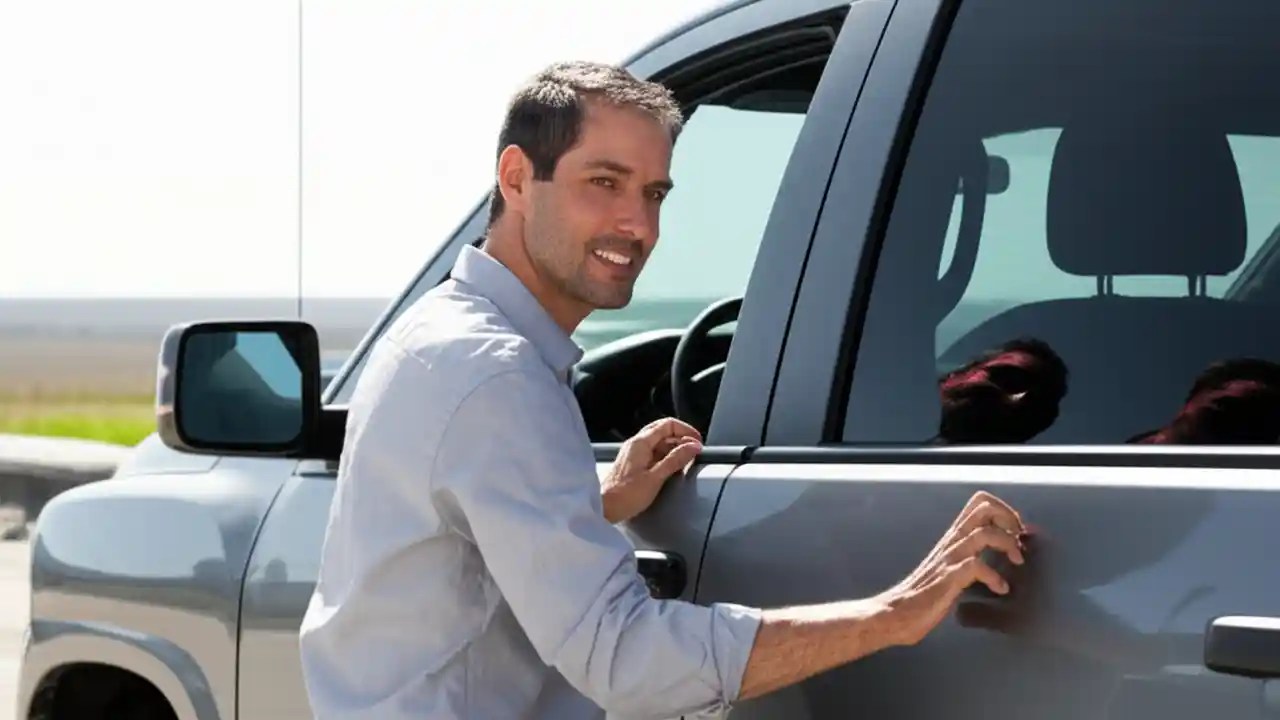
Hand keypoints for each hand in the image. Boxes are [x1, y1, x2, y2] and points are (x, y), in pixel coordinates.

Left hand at [601, 418, 702, 523]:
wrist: (604, 509)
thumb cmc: (625, 496)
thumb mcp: (656, 477)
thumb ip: (675, 460)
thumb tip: (693, 446)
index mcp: (640, 442)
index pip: (667, 424)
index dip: (686, 430)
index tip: (698, 442)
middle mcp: (635, 444)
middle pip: (663, 430)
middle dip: (681, 437)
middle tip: (695, 449)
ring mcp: (633, 453)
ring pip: (658, 442)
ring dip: (674, 447)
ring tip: (687, 459)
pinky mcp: (633, 464)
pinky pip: (653, 453)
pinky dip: (666, 456)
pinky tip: (673, 467)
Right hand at [876, 491, 1027, 646]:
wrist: (896, 614)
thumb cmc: (924, 595)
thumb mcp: (950, 566)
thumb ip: (970, 555)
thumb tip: (1000, 553)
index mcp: (953, 537)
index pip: (980, 502)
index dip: (1004, 510)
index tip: (1015, 531)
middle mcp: (952, 542)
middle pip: (984, 507)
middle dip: (1009, 519)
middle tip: (1018, 541)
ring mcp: (949, 559)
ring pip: (984, 533)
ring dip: (1008, 544)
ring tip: (1016, 561)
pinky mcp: (948, 579)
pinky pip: (977, 566)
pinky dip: (995, 577)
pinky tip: (1000, 589)